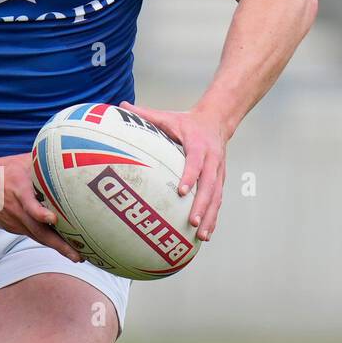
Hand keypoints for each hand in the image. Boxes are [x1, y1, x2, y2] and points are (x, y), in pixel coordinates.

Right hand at [0, 154, 82, 261]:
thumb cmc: (2, 169)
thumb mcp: (22, 162)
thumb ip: (43, 164)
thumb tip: (66, 159)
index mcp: (19, 191)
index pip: (29, 204)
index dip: (40, 213)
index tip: (53, 219)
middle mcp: (17, 210)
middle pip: (38, 231)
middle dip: (59, 245)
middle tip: (78, 256)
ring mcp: (13, 222)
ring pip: (37, 236)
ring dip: (56, 246)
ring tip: (75, 255)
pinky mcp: (10, 227)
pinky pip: (30, 233)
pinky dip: (45, 239)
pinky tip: (59, 244)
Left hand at [117, 102, 227, 239]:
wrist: (217, 120)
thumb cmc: (187, 122)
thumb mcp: (168, 116)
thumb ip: (145, 114)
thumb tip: (121, 107)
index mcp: (199, 145)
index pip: (195, 162)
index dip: (189, 176)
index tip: (181, 191)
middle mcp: (212, 160)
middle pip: (210, 185)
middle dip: (202, 205)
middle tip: (192, 222)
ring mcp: (218, 172)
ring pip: (216, 197)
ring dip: (210, 216)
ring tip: (201, 236)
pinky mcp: (220, 180)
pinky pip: (218, 201)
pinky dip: (213, 218)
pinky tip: (206, 235)